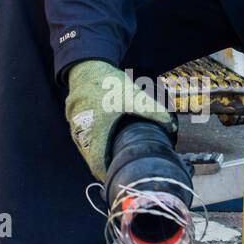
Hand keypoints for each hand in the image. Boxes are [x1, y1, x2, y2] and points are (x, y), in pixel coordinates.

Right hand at [65, 60, 171, 180]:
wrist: (86, 66)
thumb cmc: (107, 83)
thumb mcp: (134, 97)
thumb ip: (153, 112)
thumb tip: (171, 125)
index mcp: (95, 133)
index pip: (97, 166)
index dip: (107, 175)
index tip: (119, 178)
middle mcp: (81, 134)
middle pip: (91, 160)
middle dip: (105, 166)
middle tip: (120, 169)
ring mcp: (74, 127)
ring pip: (86, 150)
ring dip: (98, 155)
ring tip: (113, 158)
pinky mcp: (73, 120)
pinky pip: (82, 139)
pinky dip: (93, 143)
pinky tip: (105, 140)